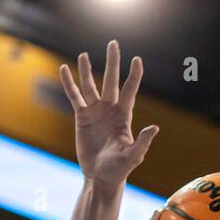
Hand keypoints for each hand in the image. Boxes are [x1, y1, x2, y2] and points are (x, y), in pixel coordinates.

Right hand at [59, 39, 158, 188]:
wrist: (101, 176)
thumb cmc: (119, 169)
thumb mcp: (133, 157)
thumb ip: (143, 142)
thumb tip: (155, 128)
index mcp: (124, 115)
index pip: (130, 90)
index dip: (134, 75)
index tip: (136, 60)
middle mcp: (110, 109)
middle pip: (111, 80)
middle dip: (112, 62)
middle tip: (113, 43)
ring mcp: (95, 111)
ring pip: (90, 85)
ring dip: (86, 70)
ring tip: (83, 55)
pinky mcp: (81, 117)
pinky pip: (74, 96)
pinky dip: (69, 84)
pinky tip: (64, 70)